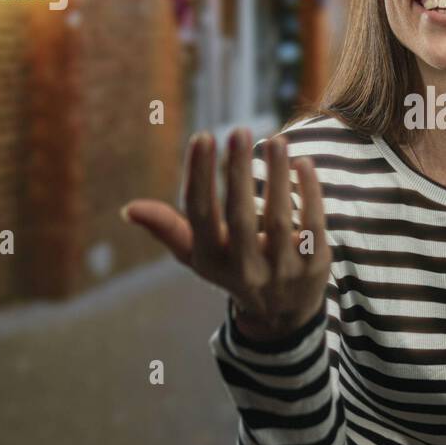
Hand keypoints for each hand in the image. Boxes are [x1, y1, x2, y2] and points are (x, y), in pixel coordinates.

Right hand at [121, 129, 330, 341]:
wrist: (284, 313)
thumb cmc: (234, 268)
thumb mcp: (199, 255)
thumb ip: (168, 230)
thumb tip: (130, 209)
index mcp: (212, 260)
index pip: (201, 215)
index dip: (199, 176)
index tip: (203, 136)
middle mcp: (246, 269)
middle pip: (240, 217)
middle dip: (238, 172)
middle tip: (239, 131)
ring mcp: (283, 270)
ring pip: (280, 219)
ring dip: (277, 177)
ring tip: (276, 140)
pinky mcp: (315, 266)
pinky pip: (314, 225)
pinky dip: (310, 193)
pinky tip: (303, 163)